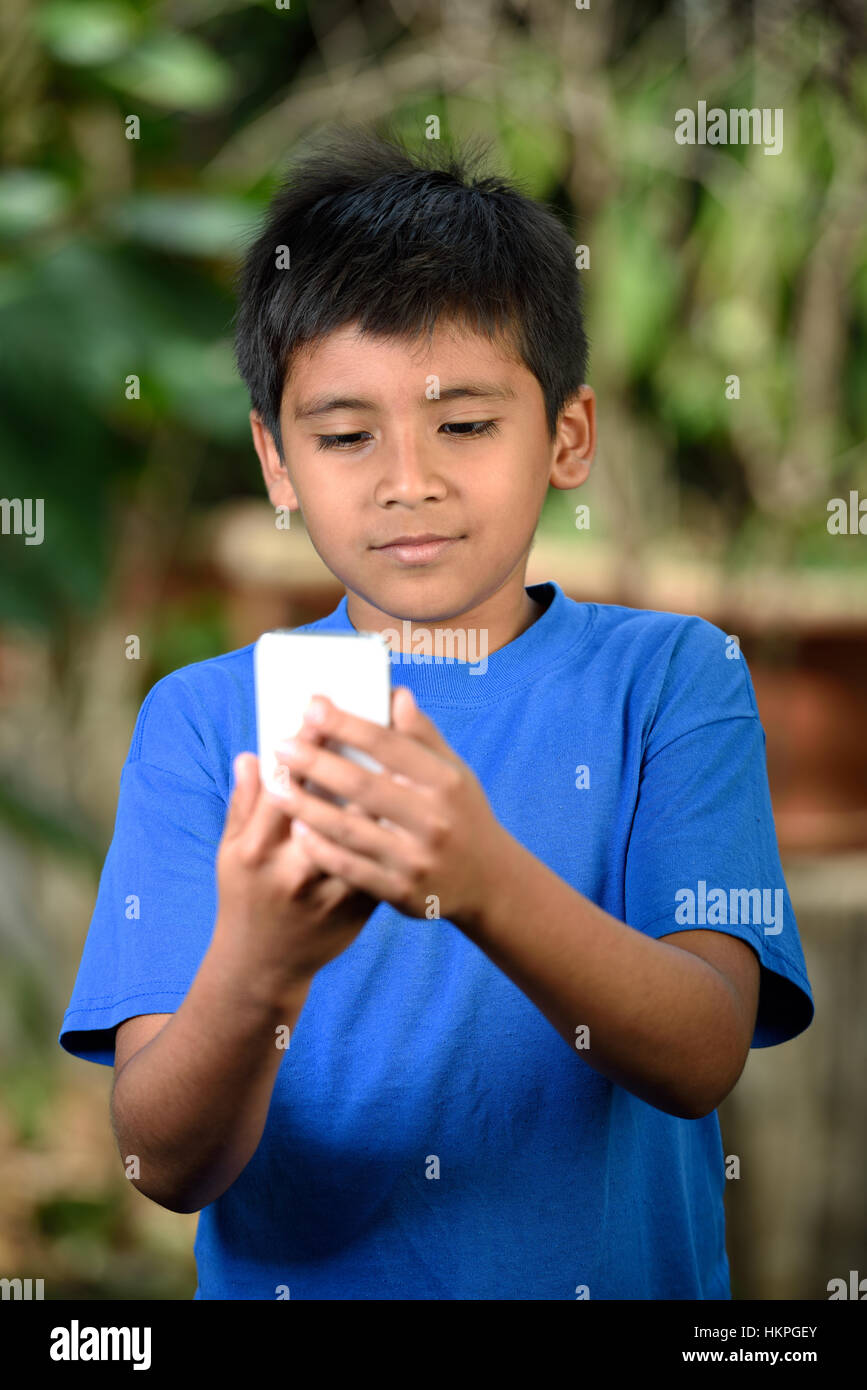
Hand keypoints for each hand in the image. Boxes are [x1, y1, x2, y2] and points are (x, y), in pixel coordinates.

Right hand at [213, 725, 380, 998]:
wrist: (264, 965)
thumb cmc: (244, 897)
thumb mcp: (230, 852)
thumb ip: (243, 804)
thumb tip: (250, 754)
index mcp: (257, 849)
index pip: (284, 785)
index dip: (305, 745)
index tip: (320, 708)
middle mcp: (293, 869)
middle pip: (331, 802)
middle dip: (350, 757)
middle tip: (366, 717)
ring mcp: (330, 891)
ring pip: (365, 830)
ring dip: (382, 791)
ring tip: (396, 751)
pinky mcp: (358, 907)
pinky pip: (384, 858)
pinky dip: (395, 829)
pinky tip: (408, 799)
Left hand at [272, 686, 506, 925]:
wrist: (488, 882)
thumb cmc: (461, 814)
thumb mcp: (454, 772)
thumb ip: (422, 735)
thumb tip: (394, 693)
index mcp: (445, 782)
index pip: (389, 745)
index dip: (347, 724)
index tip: (312, 706)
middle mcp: (433, 820)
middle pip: (362, 786)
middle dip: (315, 763)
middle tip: (280, 746)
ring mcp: (416, 859)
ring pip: (350, 830)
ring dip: (306, 807)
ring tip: (273, 787)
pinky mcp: (400, 892)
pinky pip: (351, 869)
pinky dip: (320, 849)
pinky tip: (296, 830)